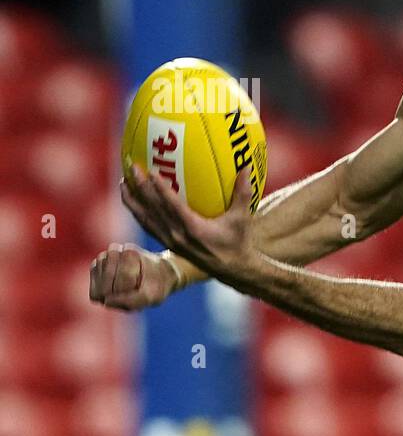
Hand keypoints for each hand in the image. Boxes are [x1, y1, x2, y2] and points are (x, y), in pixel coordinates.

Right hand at [88, 242, 180, 310]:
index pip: (120, 286)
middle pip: (106, 290)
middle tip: (135, 291)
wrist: (158, 273)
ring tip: (128, 289)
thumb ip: (133, 301)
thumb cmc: (157, 284)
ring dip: (114, 296)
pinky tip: (118, 288)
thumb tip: (106, 302)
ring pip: (98, 291)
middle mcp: (113, 251)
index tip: (142, 287)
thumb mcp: (154, 296)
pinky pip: (94, 292)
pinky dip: (107, 296)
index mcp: (130, 253)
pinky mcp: (95, 268)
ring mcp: (102, 258)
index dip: (131, 294)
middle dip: (121, 297)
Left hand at [119, 161, 257, 280]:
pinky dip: (137, 212)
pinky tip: (132, 200)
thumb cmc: (238, 240)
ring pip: (146, 218)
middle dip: (141, 188)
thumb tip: (247, 167)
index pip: (173, 206)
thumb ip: (242, 193)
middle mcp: (178, 235)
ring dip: (133, 200)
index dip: (161, 189)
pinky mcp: (168, 243)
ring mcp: (171, 240)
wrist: (231, 268)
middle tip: (132, 167)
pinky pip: (148, 225)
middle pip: (154, 209)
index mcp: (195, 228)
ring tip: (123, 182)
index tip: (151, 172)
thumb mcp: (242, 218)